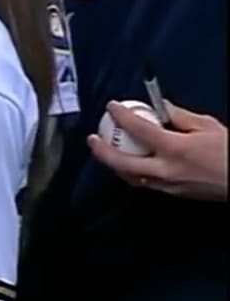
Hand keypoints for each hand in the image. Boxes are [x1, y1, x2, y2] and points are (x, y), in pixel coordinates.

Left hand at [88, 100, 227, 201]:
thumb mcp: (208, 126)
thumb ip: (180, 117)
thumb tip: (161, 108)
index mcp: (175, 149)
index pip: (139, 129)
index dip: (121, 116)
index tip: (112, 107)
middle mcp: (166, 169)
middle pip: (122, 162)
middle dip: (101, 151)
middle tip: (92, 138)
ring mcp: (168, 185)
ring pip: (130, 177)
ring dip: (114, 164)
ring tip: (105, 151)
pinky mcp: (173, 194)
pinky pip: (144, 183)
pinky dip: (132, 173)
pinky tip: (130, 165)